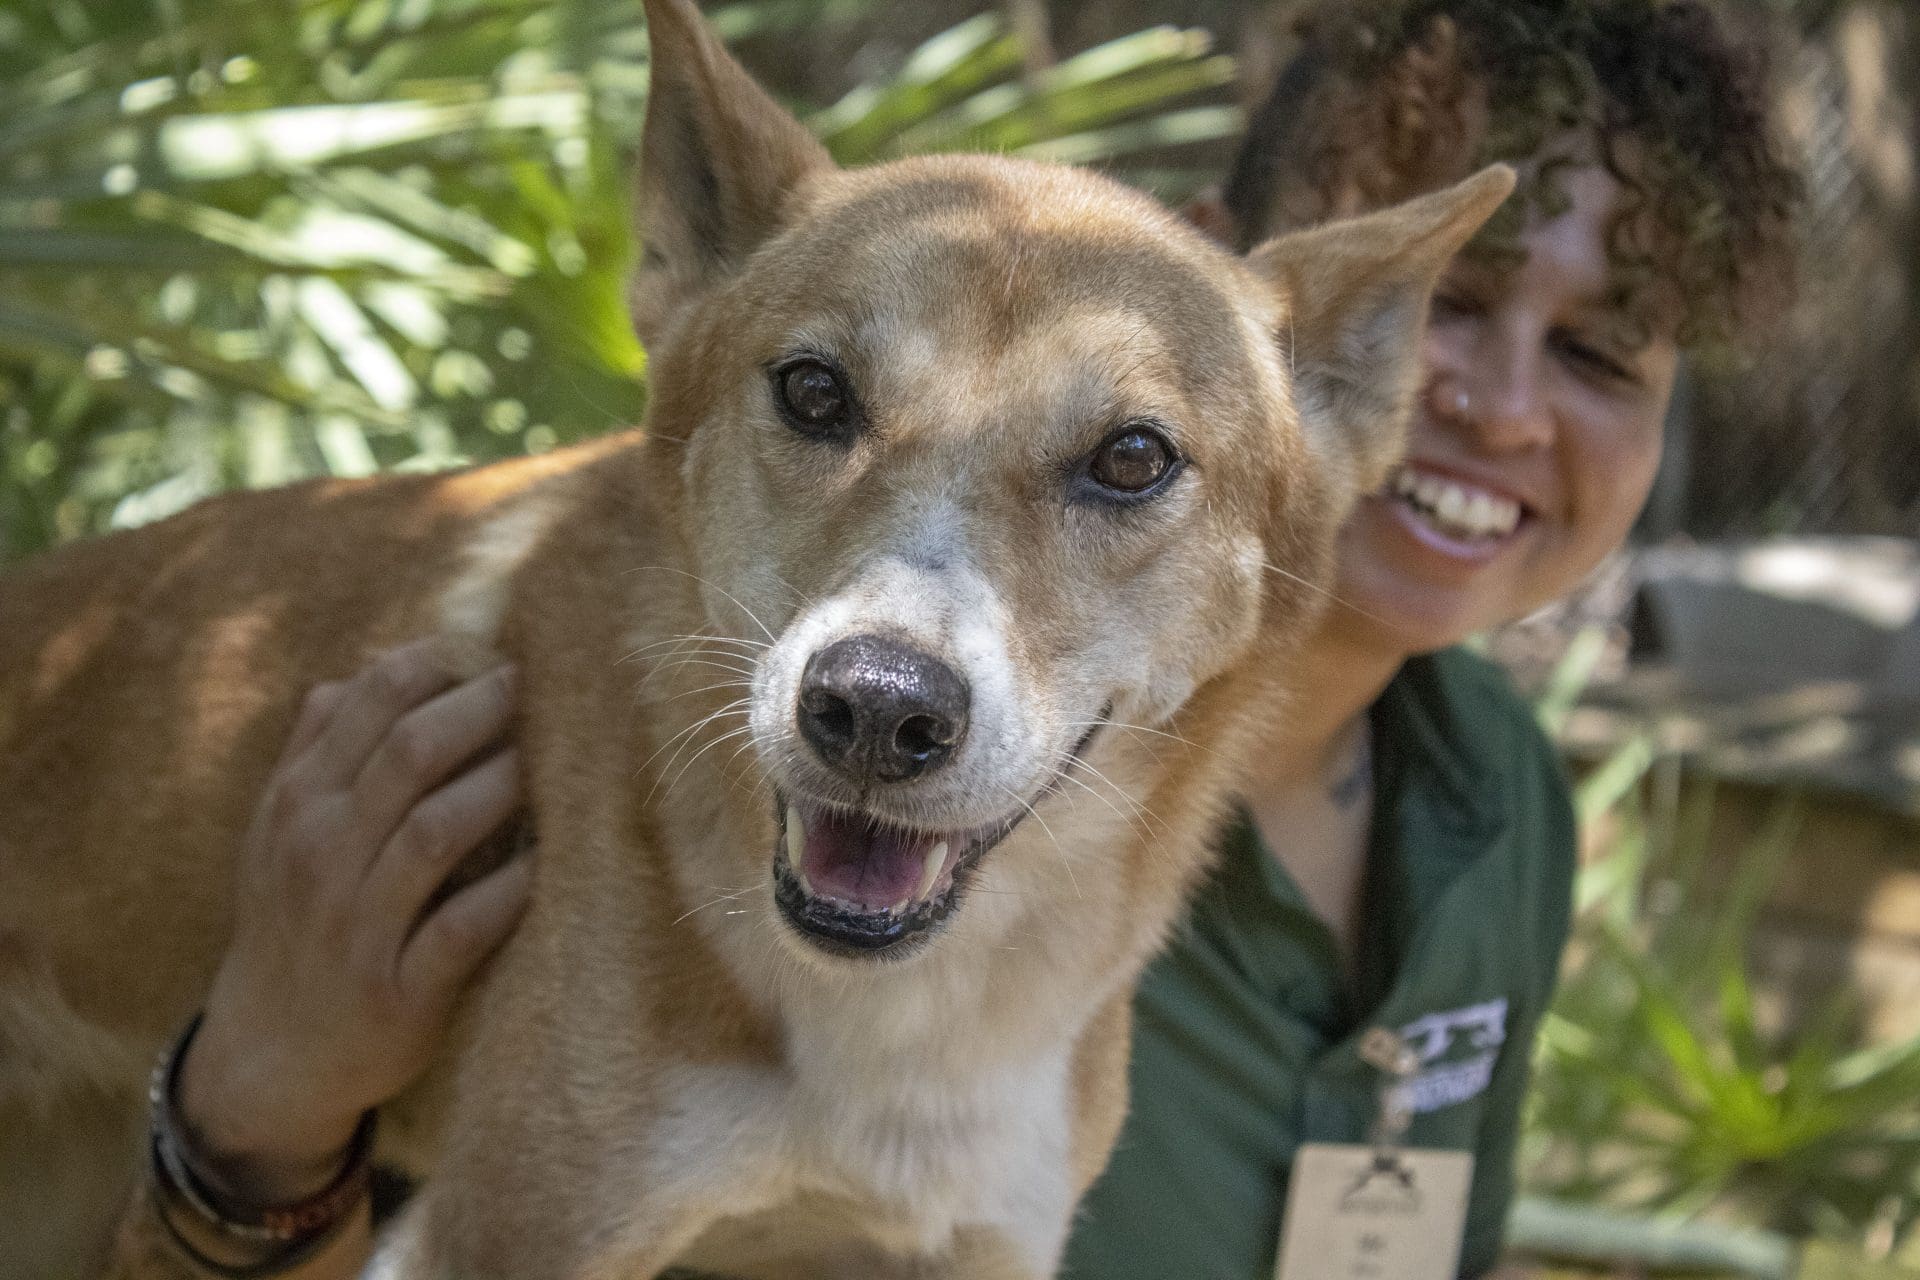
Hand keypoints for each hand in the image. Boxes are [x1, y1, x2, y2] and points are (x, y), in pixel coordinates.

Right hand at [178, 640, 530, 1204]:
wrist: (270, 1054)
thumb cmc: (294, 921)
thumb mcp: (280, 833)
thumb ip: (316, 751)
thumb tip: (357, 672)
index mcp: (300, 803)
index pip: (370, 703)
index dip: (440, 666)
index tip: (493, 652)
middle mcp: (321, 853)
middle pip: (410, 754)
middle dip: (481, 711)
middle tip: (536, 692)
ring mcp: (357, 924)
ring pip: (435, 832)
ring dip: (500, 788)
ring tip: (550, 766)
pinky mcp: (398, 991)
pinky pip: (460, 928)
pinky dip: (510, 890)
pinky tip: (549, 862)